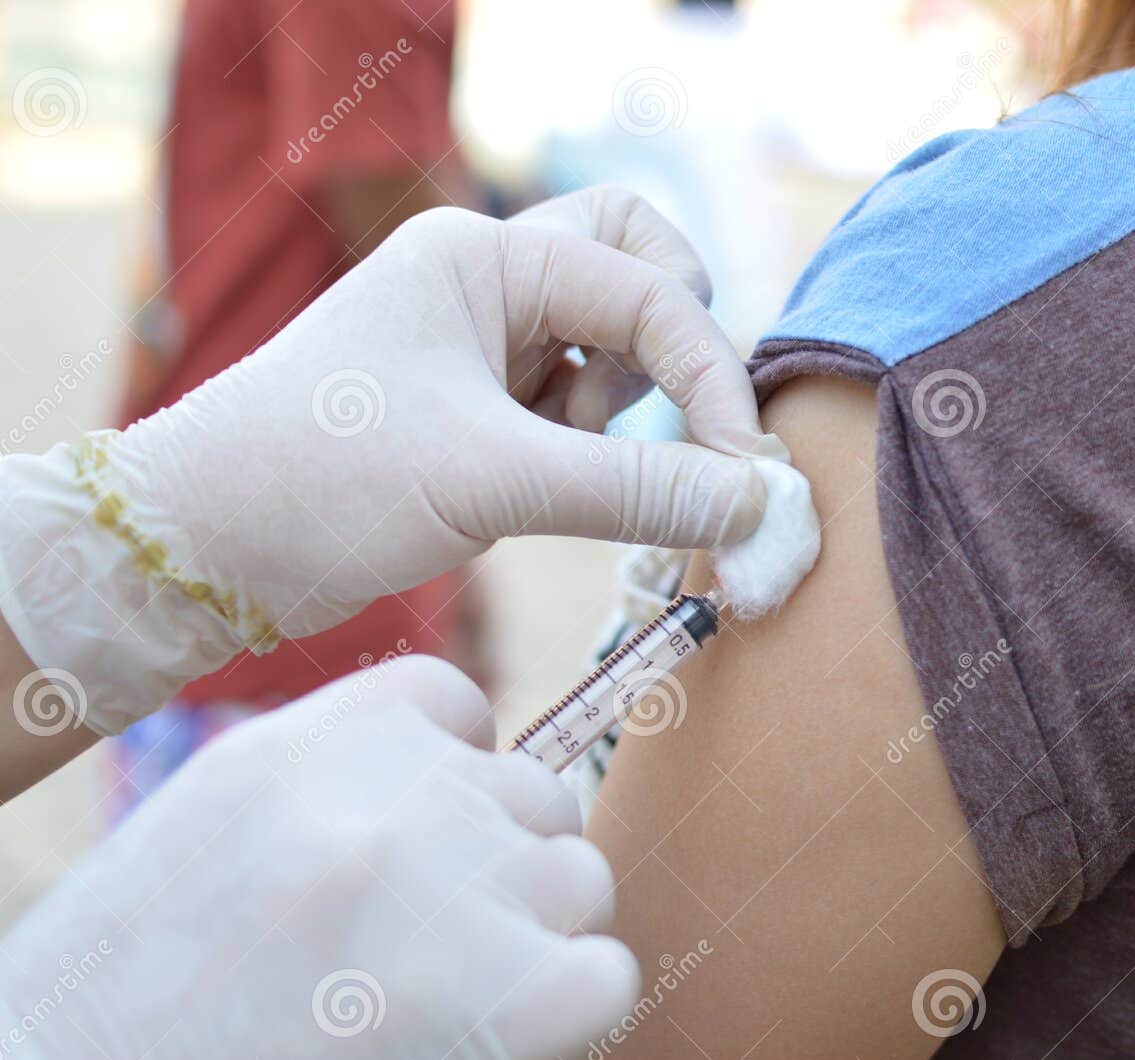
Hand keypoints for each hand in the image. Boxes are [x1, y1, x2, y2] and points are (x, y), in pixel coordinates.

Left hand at [0, 188, 783, 732]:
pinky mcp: (476, 405)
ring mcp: (480, 340)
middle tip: (667, 421)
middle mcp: (487, 280)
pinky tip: (537, 492)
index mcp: (484, 256)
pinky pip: (572, 403)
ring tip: (563, 470)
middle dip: (674, 343)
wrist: (199, 548)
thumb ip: (634, 491)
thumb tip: (755, 507)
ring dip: (623, 408)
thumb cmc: (321, 484)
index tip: (739, 474)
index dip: (711, 377)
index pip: (651, 289)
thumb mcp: (489, 480)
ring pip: (608, 340)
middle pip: (636, 262)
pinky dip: (588, 447)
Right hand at [0, 656, 637, 1059]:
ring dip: (535, 937)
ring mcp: (458, 894)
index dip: (450, 776)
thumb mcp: (218, 830)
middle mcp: (393, 801)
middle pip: (528, 793)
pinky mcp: (513, 1000)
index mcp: (307, 748)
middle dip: (496, 864)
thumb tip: (464, 763)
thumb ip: (340, 779)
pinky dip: (567, 1015)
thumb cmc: (133, 999)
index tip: (416, 846)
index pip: (451, 705)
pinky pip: (605, 972)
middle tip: (421, 949)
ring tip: (447, 1002)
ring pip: (577, 877)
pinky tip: (492, 1049)